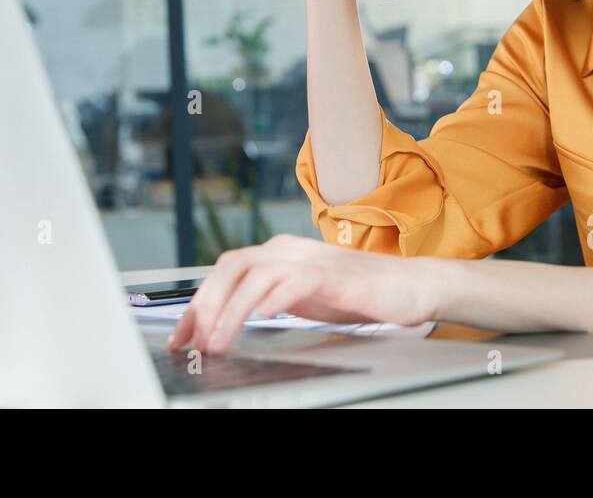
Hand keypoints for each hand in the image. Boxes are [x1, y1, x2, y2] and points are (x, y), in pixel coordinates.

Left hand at [166, 234, 438, 354]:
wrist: (412, 286)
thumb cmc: (359, 293)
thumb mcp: (302, 298)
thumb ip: (268, 300)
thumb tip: (224, 323)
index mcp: (279, 254)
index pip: (226, 272)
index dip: (197, 303)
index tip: (180, 336)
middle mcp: (291, 251)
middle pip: (232, 266)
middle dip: (206, 304)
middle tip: (193, 340)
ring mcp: (313, 260)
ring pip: (257, 274)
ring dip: (232, 309)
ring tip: (219, 340)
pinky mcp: (337, 276)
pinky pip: (298, 280)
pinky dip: (276, 295)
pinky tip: (265, 314)